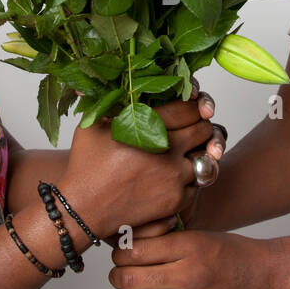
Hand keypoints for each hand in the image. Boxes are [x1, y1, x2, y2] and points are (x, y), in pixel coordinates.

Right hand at [57, 97, 213, 238]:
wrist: (83, 209)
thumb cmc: (85, 165)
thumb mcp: (92, 125)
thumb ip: (110, 101)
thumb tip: (117, 79)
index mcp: (147, 127)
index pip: (187, 108)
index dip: (192, 105)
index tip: (190, 107)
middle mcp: (166, 150)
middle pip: (203, 129)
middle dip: (200, 125)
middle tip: (193, 127)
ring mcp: (173, 177)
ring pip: (206, 157)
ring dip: (198, 153)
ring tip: (187, 151)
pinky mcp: (175, 200)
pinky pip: (197, 184)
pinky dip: (190, 179)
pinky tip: (176, 175)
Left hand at [107, 229, 277, 288]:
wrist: (269, 277)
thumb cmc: (234, 254)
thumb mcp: (200, 235)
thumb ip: (166, 242)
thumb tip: (128, 249)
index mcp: (189, 246)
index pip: (135, 250)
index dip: (120, 252)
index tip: (122, 254)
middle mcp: (190, 275)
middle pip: (130, 278)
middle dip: (117, 277)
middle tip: (120, 275)